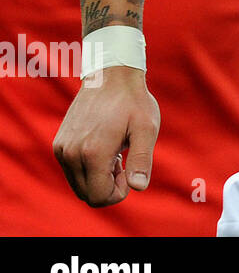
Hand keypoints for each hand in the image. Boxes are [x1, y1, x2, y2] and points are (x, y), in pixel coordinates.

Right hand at [52, 65, 159, 206]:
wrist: (110, 76)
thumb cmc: (133, 102)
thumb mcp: (146, 128)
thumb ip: (142, 160)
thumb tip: (138, 187)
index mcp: (93, 153)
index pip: (99, 196)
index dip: (118, 192)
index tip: (129, 169)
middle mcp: (71, 154)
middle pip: (87, 195)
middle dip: (108, 187)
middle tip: (123, 162)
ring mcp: (61, 149)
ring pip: (78, 185)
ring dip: (98, 178)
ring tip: (115, 153)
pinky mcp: (59, 144)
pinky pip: (71, 171)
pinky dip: (88, 169)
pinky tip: (104, 148)